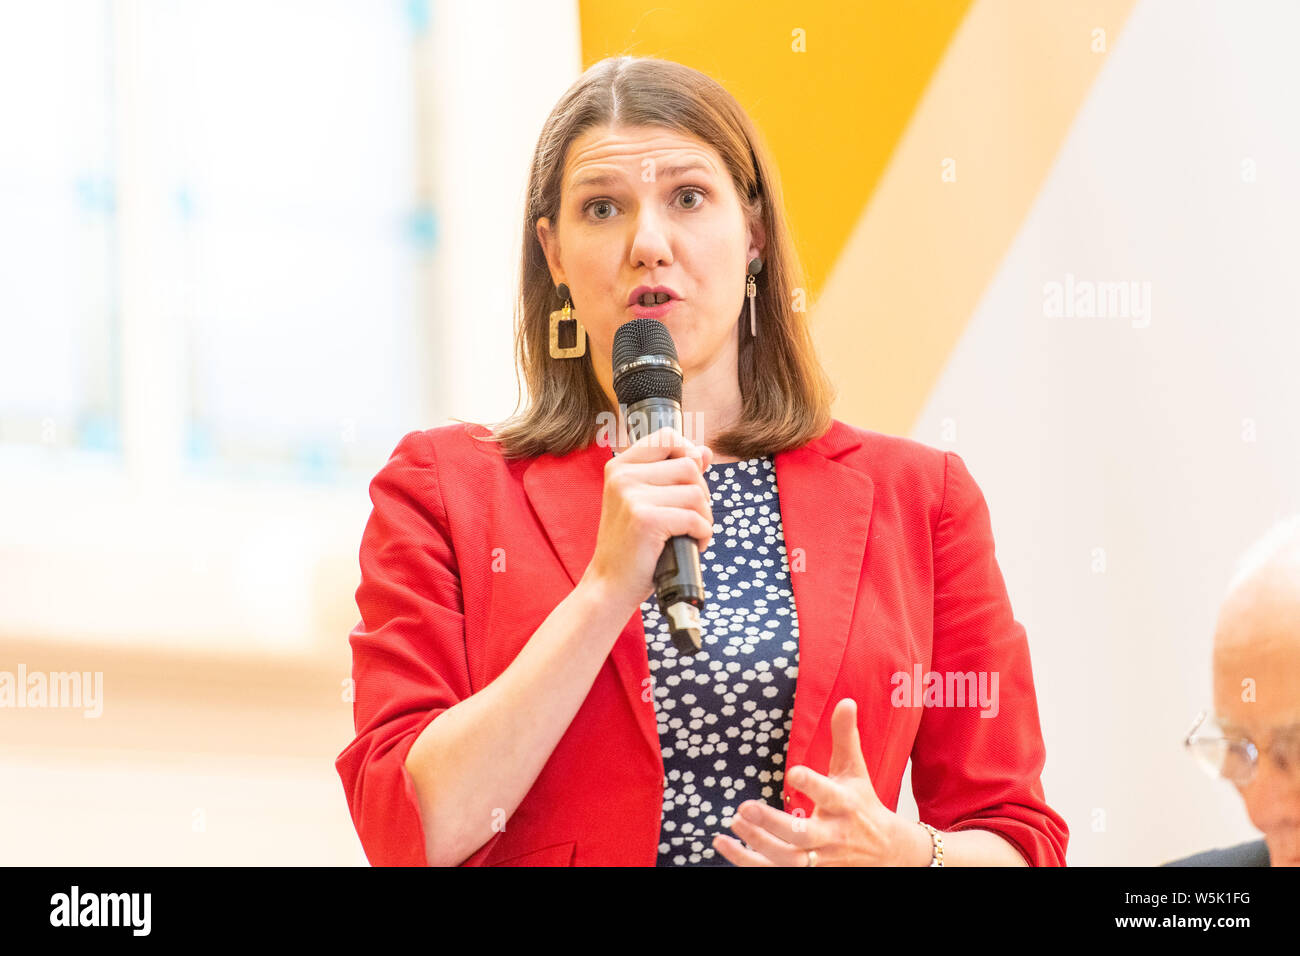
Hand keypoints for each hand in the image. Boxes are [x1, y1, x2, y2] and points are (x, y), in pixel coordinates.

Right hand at [583, 426, 713, 607]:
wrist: (611, 584)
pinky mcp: (645, 519)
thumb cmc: (633, 544)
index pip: (667, 437)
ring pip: (696, 493)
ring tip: (690, 533)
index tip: (689, 481)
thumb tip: (705, 451)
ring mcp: (632, 496)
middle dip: (701, 494)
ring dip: (704, 517)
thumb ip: (674, 474)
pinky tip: (691, 544)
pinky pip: (695, 517)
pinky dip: (703, 534)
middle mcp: (622, 476)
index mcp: (620, 466)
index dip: (689, 454)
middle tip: (691, 518)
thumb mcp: (648, 502)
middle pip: (689, 466)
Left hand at [712, 698, 931, 865]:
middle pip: (802, 835)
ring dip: (757, 844)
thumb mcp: (855, 770)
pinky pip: (774, 872)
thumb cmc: (863, 804)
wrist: (888, 853)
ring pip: (787, 860)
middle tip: (744, 807)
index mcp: (846, 805)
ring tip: (734, 822)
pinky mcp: (808, 873)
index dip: (813, 784)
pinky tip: (723, 844)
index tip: (793, 772)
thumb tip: (846, 700)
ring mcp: (820, 860)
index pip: (830, 795)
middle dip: (773, 824)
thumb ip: (845, 737)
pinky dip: (746, 862)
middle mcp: (833, 835)